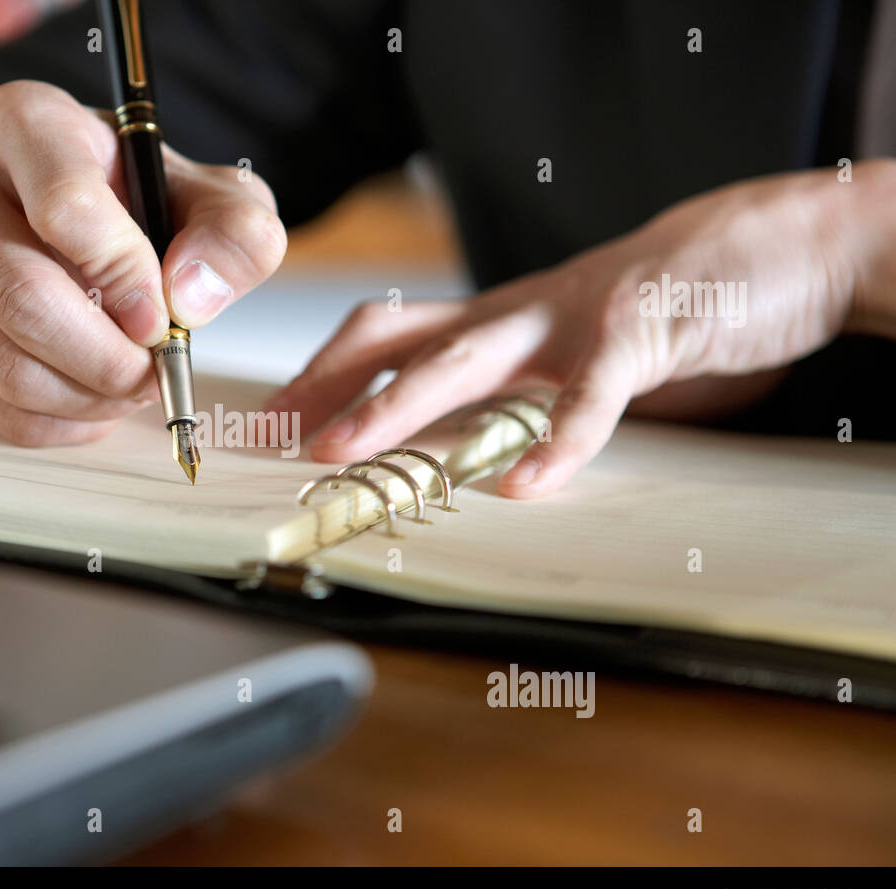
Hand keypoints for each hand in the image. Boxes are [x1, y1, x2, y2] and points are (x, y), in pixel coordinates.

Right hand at [0, 80, 286, 444]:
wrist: (55, 216)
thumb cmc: (132, 201)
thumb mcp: (208, 196)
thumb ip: (232, 232)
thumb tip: (190, 296)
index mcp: (26, 124)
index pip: (65, 207)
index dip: (125, 277)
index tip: (163, 317)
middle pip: (25, 301)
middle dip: (109, 360)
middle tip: (155, 371)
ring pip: (8, 366)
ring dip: (90, 398)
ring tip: (131, 384)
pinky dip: (59, 422)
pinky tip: (93, 400)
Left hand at [269, 161, 895, 497]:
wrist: (768, 249)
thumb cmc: (657, 309)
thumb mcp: (567, 351)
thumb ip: (516, 392)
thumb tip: (458, 454)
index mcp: (497, 320)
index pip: (388, 334)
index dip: (325, 372)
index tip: (274, 419)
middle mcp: (517, 315)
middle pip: (402, 341)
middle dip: (331, 388)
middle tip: (278, 437)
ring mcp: (573, 319)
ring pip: (468, 358)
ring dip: (398, 403)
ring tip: (348, 450)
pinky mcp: (641, 333)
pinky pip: (591, 393)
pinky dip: (558, 440)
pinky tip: (528, 487)